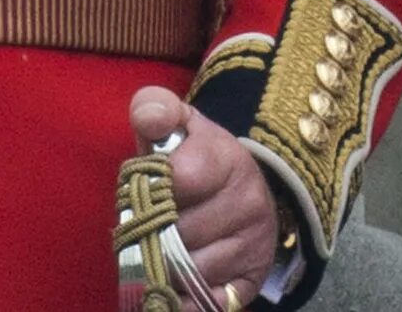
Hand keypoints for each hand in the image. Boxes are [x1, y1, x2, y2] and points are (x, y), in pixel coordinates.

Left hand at [118, 88, 277, 309]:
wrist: (240, 193)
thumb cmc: (196, 161)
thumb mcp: (180, 128)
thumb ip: (155, 110)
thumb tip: (147, 116)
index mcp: (229, 160)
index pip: (173, 182)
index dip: (147, 192)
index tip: (147, 189)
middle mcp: (250, 202)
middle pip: (173, 236)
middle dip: (150, 235)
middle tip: (150, 225)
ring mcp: (254, 243)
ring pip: (185, 273)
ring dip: (163, 268)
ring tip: (164, 250)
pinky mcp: (253, 278)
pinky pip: (204, 303)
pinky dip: (182, 300)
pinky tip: (178, 282)